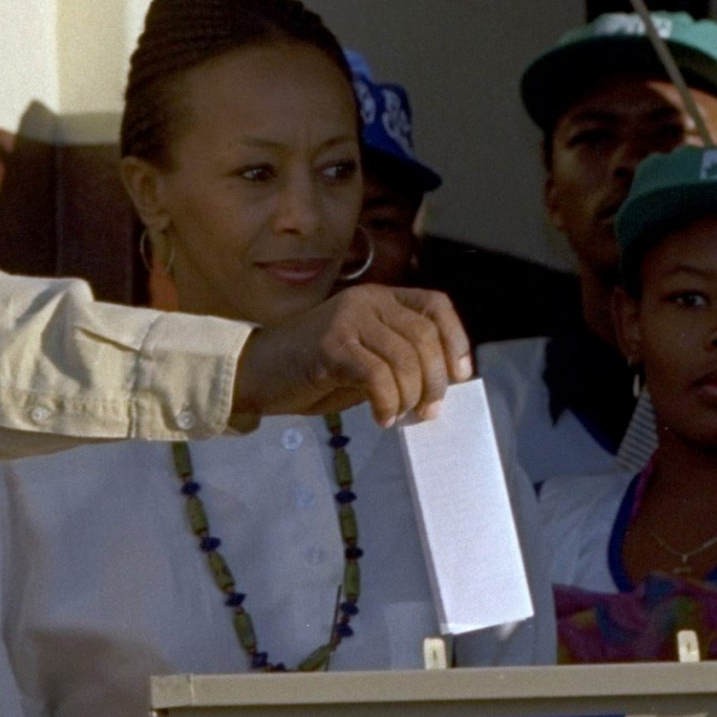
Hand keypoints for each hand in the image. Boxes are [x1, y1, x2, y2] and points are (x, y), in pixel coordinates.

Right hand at [233, 285, 472, 427]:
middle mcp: (366, 300)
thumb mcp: (364, 357)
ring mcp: (347, 320)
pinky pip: (376, 375)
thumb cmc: (312, 370)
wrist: (256, 372)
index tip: (461, 375)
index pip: (436, 306)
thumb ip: (398, 359)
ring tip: (398, 415)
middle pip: (425, 336)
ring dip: (410, 396)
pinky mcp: (330, 345)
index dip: (456, 340)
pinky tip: (380, 418)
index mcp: (379, 298)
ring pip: (404, 358)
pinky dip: (386, 402)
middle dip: (435, 380)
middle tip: (428, 411)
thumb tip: (443, 384)